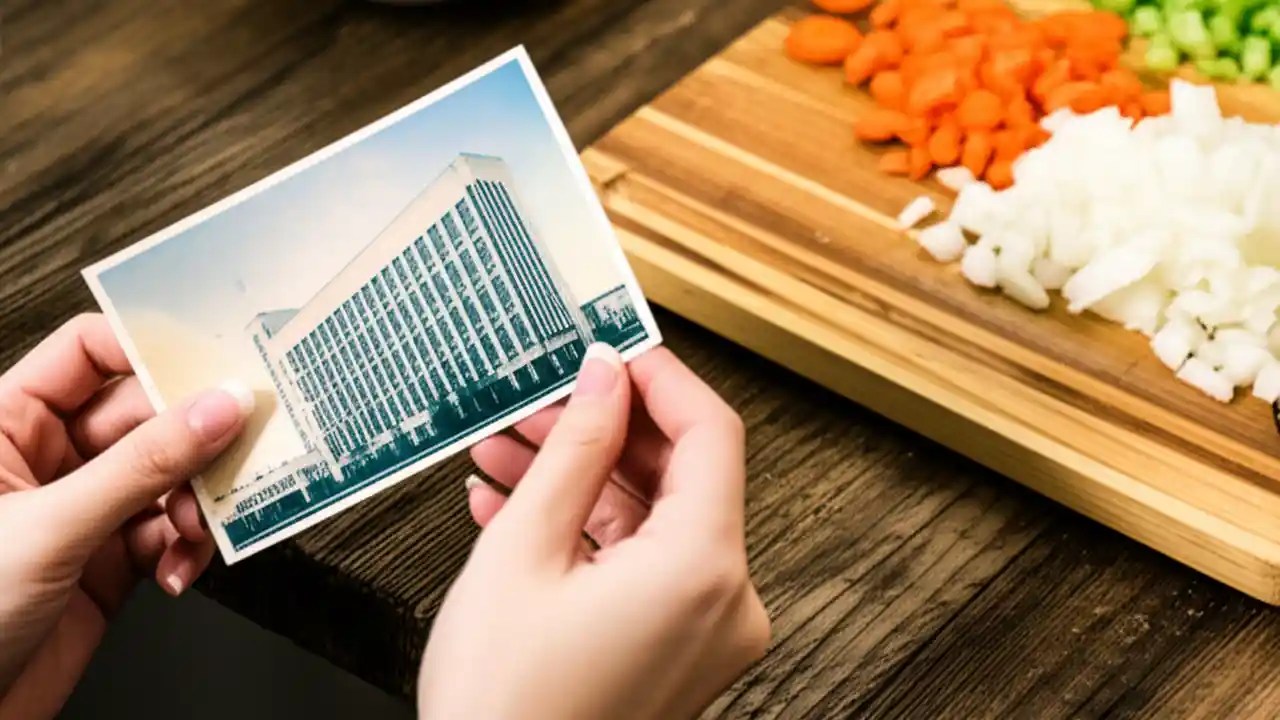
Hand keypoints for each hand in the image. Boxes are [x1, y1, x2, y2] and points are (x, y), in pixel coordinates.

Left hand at [0, 314, 251, 718]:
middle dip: (194, 438)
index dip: (150, 349)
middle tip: (238, 445)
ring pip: (169, 476)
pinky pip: (171, 531)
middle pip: (146, 416)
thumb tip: (216, 410)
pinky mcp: (111, 560)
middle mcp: (47, 460)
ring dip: (197, 502)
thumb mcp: (50, 527)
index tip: (212, 361)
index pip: (89, 353)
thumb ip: (143, 465)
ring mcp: (83, 510)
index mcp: (6, 425)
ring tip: (199, 526)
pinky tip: (179, 566)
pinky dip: (188, 548)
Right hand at [418, 344, 769, 719]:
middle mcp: (725, 603)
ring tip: (509, 455)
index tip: (617, 348)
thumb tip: (604, 380)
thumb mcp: (524, 551)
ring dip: (582, 480)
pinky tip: (521, 509)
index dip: (662, 379)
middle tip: (541, 404)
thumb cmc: (506, 708)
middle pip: (680, 475)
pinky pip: (642, 566)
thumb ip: (575, 449)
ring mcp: (705, 632)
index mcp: (702, 569)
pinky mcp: (678, 651)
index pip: (712, 433)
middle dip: (603, 431)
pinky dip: (589, 532)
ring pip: (652, 520)